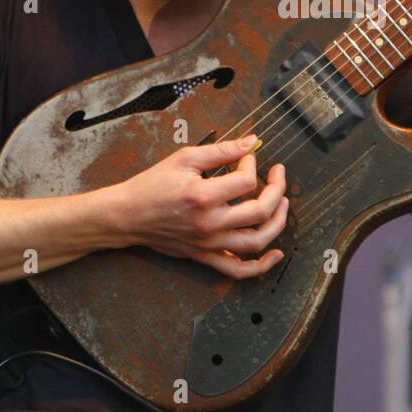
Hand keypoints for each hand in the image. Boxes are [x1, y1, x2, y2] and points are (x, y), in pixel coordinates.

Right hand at [112, 134, 287, 278]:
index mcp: (203, 196)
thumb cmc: (153, 185)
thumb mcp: (184, 158)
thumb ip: (220, 150)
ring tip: (284, 204)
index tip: (247, 157)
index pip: (246, 181)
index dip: (252, 165)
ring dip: (278, 222)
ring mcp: (209, 244)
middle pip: (260, 211)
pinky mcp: (205, 256)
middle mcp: (209, 223)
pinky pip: (238, 270)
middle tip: (278, 174)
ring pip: (256, 241)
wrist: (127, 215)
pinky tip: (276, 253)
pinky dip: (261, 265)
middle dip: (277, 189)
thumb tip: (250, 142)